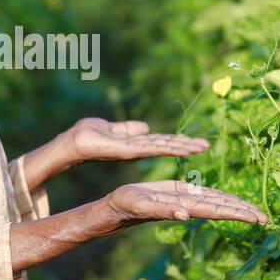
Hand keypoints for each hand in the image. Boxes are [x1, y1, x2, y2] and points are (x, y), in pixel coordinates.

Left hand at [67, 118, 208, 164]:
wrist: (73, 141)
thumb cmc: (87, 135)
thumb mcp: (112, 129)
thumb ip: (128, 129)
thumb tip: (146, 127)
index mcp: (134, 143)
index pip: (159, 142)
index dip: (176, 142)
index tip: (194, 142)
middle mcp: (136, 148)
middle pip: (165, 146)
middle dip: (185, 146)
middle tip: (206, 145)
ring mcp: (134, 150)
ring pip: (162, 147)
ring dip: (182, 147)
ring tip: (201, 146)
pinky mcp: (128, 151)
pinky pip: (152, 148)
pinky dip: (168, 148)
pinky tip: (181, 148)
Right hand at [102, 181, 267, 232]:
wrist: (114, 208)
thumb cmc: (124, 207)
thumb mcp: (142, 206)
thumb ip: (163, 210)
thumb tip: (185, 214)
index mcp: (184, 207)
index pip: (219, 210)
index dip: (239, 214)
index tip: (259, 220)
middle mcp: (189, 205)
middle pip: (222, 208)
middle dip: (244, 212)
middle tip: (267, 219)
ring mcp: (184, 200)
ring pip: (216, 202)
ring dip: (235, 206)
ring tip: (254, 213)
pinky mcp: (178, 193)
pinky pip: (203, 195)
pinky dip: (218, 197)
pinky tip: (227, 199)